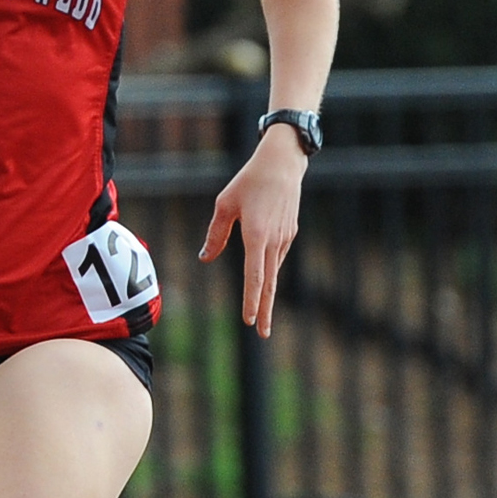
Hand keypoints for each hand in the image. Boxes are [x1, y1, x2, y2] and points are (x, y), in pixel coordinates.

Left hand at [198, 126, 306, 336]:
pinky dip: (269, 270)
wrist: (283, 163)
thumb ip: (216, 234)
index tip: (250, 321)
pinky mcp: (290, 232)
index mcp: (256, 235)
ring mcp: (285, 237)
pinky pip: (277, 256)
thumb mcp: (225, 204)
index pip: (254, 275)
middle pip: (269, 283)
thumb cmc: (249, 181)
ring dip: (267, 293)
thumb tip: (205, 257)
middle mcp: (273, 240)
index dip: (252, 300)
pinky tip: (264, 276)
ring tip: (262, 314)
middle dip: (265, 310)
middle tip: (263, 334)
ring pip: (273, 270)